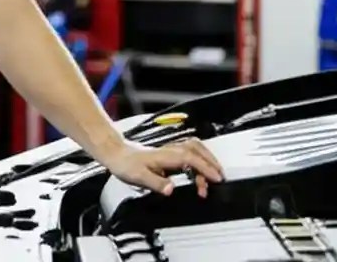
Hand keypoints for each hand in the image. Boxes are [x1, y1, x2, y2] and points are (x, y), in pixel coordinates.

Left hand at [100, 138, 223, 198]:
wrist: (116, 153)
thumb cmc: (126, 164)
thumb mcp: (138, 177)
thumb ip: (156, 182)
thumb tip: (171, 189)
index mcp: (166, 156)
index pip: (191, 159)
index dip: (205, 167)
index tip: (216, 178)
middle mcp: (171, 150)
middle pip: (198, 149)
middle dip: (212, 162)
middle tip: (220, 177)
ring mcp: (171, 150)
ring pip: (195, 148)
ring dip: (207, 159)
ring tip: (214, 175)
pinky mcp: (169, 152)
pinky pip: (190, 152)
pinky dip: (200, 159)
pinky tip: (199, 171)